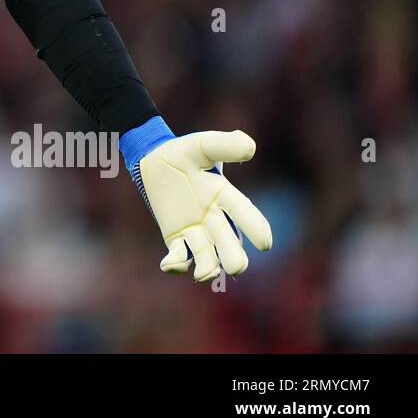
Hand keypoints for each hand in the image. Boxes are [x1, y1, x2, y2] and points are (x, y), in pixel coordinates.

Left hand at [137, 130, 272, 280]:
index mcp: (226, 195)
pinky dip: (176, 263)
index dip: (255, 228)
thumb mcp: (203, 144)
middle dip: (234, 257)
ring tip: (202, 273)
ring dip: (207, 267)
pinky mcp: (176, 237)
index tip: (265, 244)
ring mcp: (196, 230)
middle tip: (236, 267)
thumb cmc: (183, 152)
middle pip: (229, 243)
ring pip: (207, 255)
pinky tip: (171, 264)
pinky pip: (179, 255)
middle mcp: (215, 218)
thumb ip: (225, 144)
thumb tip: (250, 147)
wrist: (153, 158)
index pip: (244, 213)